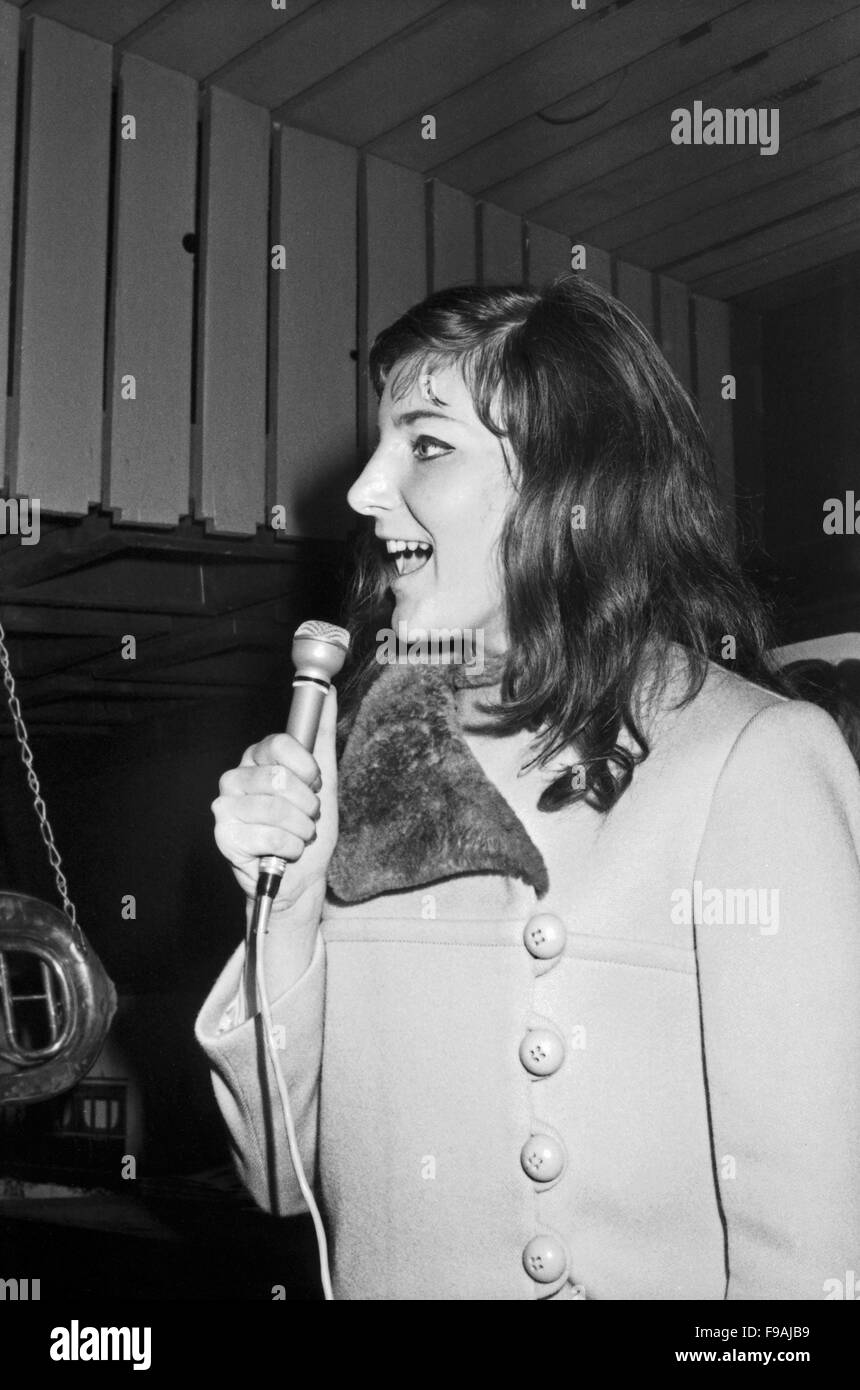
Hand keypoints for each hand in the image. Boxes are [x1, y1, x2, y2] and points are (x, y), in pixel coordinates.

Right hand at [211, 685, 338, 913]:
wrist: (301, 876)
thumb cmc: (308, 826)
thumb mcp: (324, 779)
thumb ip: (321, 735)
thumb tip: (329, 693)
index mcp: (257, 758)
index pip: (281, 744)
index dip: (307, 768)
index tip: (314, 782)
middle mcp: (236, 777)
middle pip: (280, 779)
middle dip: (307, 805)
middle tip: (307, 816)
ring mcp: (226, 807)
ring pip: (276, 810)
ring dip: (302, 829)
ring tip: (299, 836)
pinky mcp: (223, 836)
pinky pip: (270, 837)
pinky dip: (290, 848)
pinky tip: (285, 851)